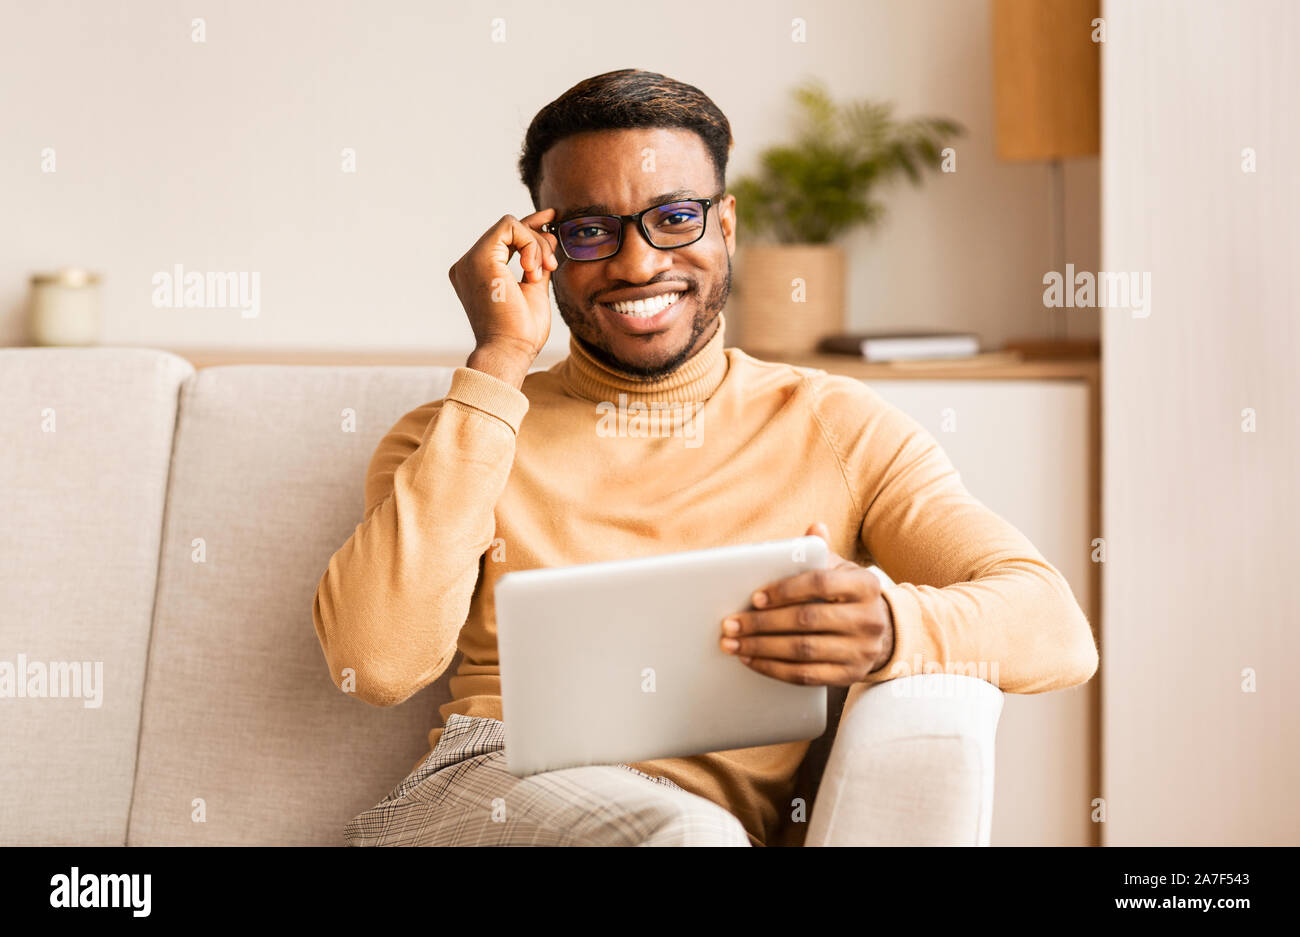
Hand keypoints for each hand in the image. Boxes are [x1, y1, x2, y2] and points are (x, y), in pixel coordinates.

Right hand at [450, 209, 559, 387]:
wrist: (508, 352)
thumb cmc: (520, 333)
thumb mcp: (534, 290)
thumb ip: (537, 261)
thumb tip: (549, 234)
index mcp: (477, 274)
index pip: (504, 239)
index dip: (529, 226)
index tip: (552, 218)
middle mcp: (468, 265)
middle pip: (509, 231)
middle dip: (538, 242)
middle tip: (551, 267)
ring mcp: (470, 261)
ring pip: (511, 226)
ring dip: (536, 246)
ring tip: (541, 273)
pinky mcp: (479, 258)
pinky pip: (510, 227)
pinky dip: (530, 243)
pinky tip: (532, 269)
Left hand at [719, 523, 894, 685]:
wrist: (879, 633)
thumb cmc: (845, 595)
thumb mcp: (838, 570)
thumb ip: (820, 552)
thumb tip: (815, 527)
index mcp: (865, 585)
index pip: (820, 583)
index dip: (784, 590)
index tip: (754, 597)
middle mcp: (869, 619)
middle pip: (807, 620)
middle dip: (762, 623)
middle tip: (730, 624)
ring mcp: (862, 651)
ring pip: (803, 650)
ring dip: (762, 648)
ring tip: (733, 644)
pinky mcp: (850, 675)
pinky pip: (806, 675)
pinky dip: (774, 668)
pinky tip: (752, 660)